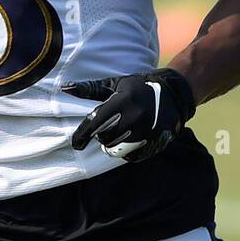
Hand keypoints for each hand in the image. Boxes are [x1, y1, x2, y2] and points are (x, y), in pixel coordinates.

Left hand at [64, 68, 195, 162]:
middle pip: (105, 139)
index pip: (95, 124)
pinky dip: (128, 151)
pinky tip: (132, 139)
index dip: (82, 135)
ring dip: (114, 145)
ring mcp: (147, 131)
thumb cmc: (138, 87)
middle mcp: (135, 117)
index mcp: (123, 101)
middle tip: (107, 128)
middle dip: (102, 136)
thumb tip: (66, 88)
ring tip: (119, 134)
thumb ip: (90, 89)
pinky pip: (133, 156)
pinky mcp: (155, 142)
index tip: (76, 143)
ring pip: (118, 150)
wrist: (173, 93)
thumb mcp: (115, 84)